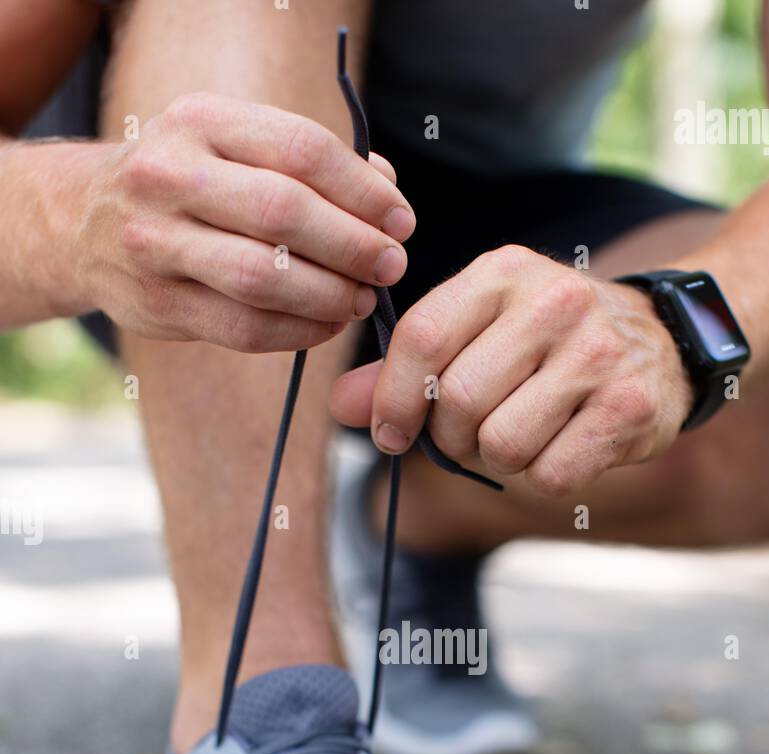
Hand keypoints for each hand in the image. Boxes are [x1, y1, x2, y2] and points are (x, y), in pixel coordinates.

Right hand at [78, 93, 414, 351]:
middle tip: (390, 266)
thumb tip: (387, 189)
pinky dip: (298, 332)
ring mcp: (156, 243)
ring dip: (329, 296)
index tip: (401, 220)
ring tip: (363, 300)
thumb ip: (309, 163)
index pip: (301, 150)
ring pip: (264, 278)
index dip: (363, 191)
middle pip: (284, 214)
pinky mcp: (156, 304)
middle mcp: (169, 176)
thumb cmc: (188, 185)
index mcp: (200, 122)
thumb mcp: (235, 146)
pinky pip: (244, 328)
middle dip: (353, 246)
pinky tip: (327, 325)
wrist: (84, 223)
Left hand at [330, 245, 694, 493]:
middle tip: (469, 434)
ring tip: (520, 433)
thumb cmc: (549, 341)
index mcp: (505, 272)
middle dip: (449, 437)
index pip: (423, 336)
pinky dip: (544, 476)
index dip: (392, 397)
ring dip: (497, 458)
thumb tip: (342, 406)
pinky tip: (563, 445)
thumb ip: (408, 365)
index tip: (390, 433)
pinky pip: (549, 474)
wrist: (664, 341)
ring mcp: (597, 355)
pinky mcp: (628, 408)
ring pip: (501, 444)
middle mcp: (555, 303)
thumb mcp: (480, 329)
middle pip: (457, 401)